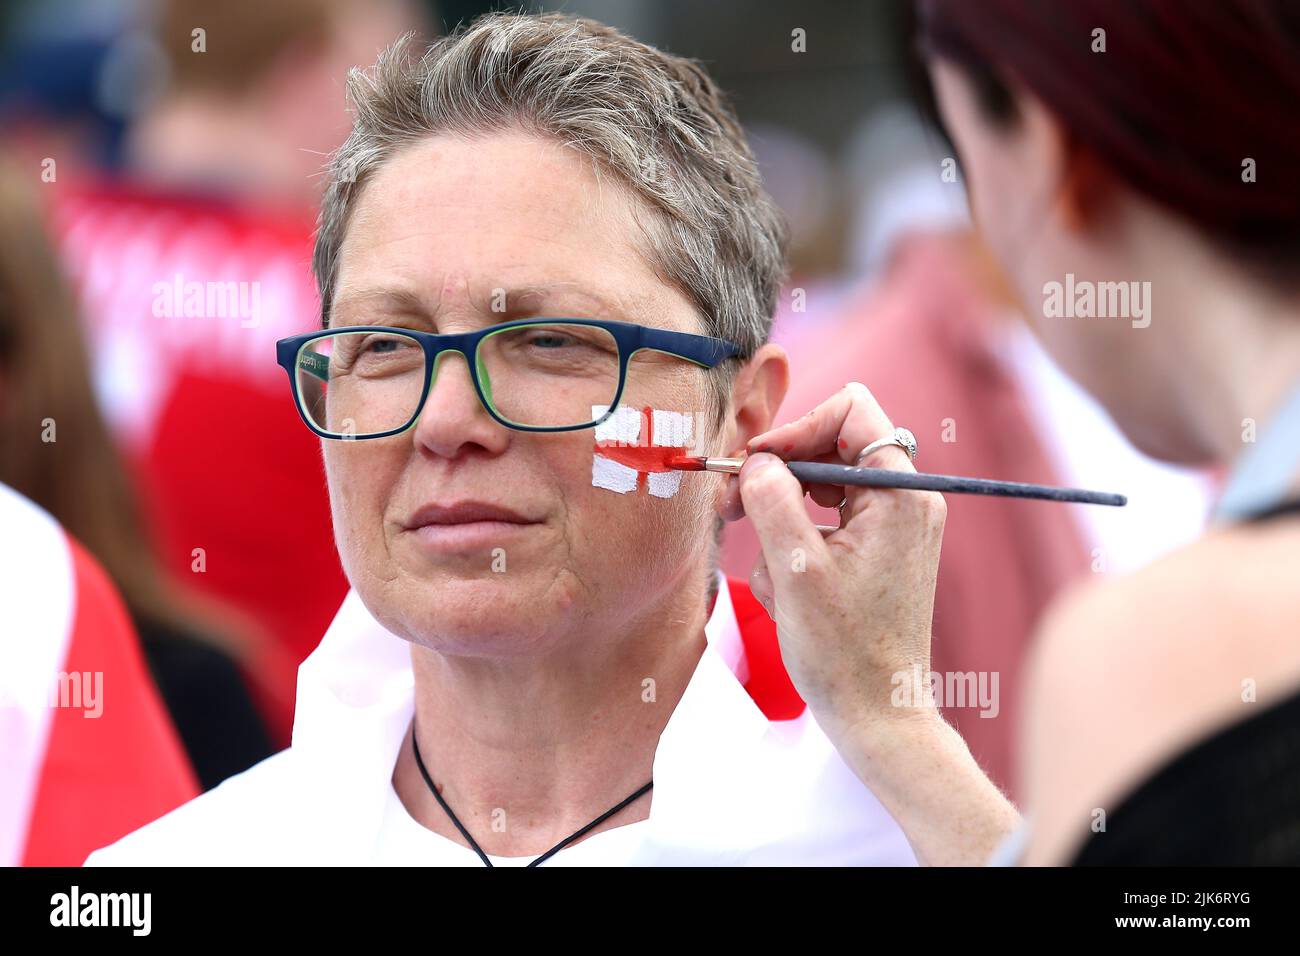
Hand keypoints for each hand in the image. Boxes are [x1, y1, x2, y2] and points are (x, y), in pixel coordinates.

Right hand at [721, 381, 946, 740]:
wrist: (877, 715)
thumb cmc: (844, 651)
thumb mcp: (796, 569)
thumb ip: (772, 501)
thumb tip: (755, 463)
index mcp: (900, 495)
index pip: (851, 412)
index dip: (795, 429)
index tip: (754, 465)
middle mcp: (905, 502)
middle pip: (830, 447)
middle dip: (777, 478)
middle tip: (731, 510)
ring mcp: (893, 528)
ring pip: (818, 490)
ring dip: (780, 523)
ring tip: (770, 574)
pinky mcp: (877, 553)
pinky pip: (824, 524)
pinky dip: (794, 548)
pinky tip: (786, 592)